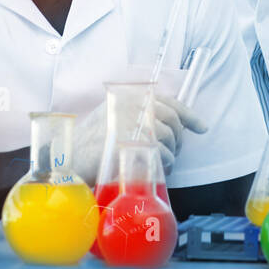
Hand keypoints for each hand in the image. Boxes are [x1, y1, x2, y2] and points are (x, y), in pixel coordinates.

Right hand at [72, 94, 207, 181]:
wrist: (66, 160)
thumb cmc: (89, 144)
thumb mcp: (111, 117)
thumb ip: (135, 114)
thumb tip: (168, 125)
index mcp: (128, 98)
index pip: (167, 101)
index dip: (188, 115)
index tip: (201, 127)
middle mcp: (129, 106)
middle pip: (171, 120)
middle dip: (178, 138)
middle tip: (174, 153)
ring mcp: (129, 123)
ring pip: (167, 137)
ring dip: (171, 154)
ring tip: (164, 165)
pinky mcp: (127, 144)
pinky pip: (158, 152)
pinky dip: (164, 163)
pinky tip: (159, 170)